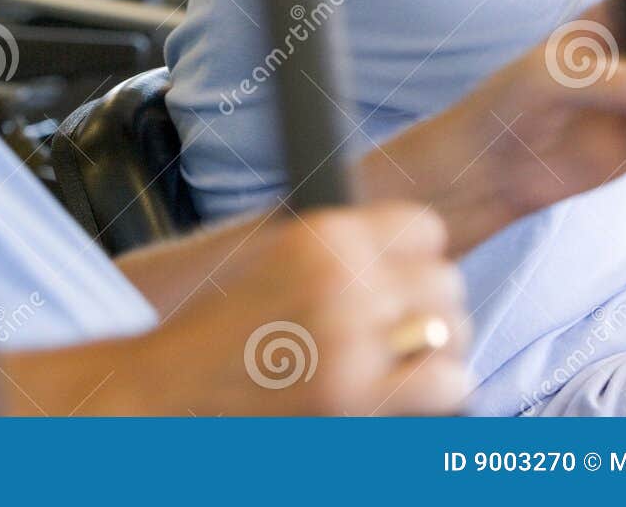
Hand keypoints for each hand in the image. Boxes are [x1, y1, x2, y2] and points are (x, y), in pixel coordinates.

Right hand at [122, 205, 468, 415]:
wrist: (172, 388)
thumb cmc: (224, 335)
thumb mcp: (283, 263)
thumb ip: (349, 258)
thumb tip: (422, 265)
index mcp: (324, 235)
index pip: (425, 229)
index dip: (418, 261)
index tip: (404, 286)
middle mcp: (344, 276)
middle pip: (446, 280)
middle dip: (430, 310)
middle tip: (400, 337)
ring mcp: (353, 334)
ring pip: (452, 330)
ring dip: (434, 353)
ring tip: (399, 368)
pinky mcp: (358, 391)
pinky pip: (449, 382)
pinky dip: (436, 394)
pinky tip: (401, 397)